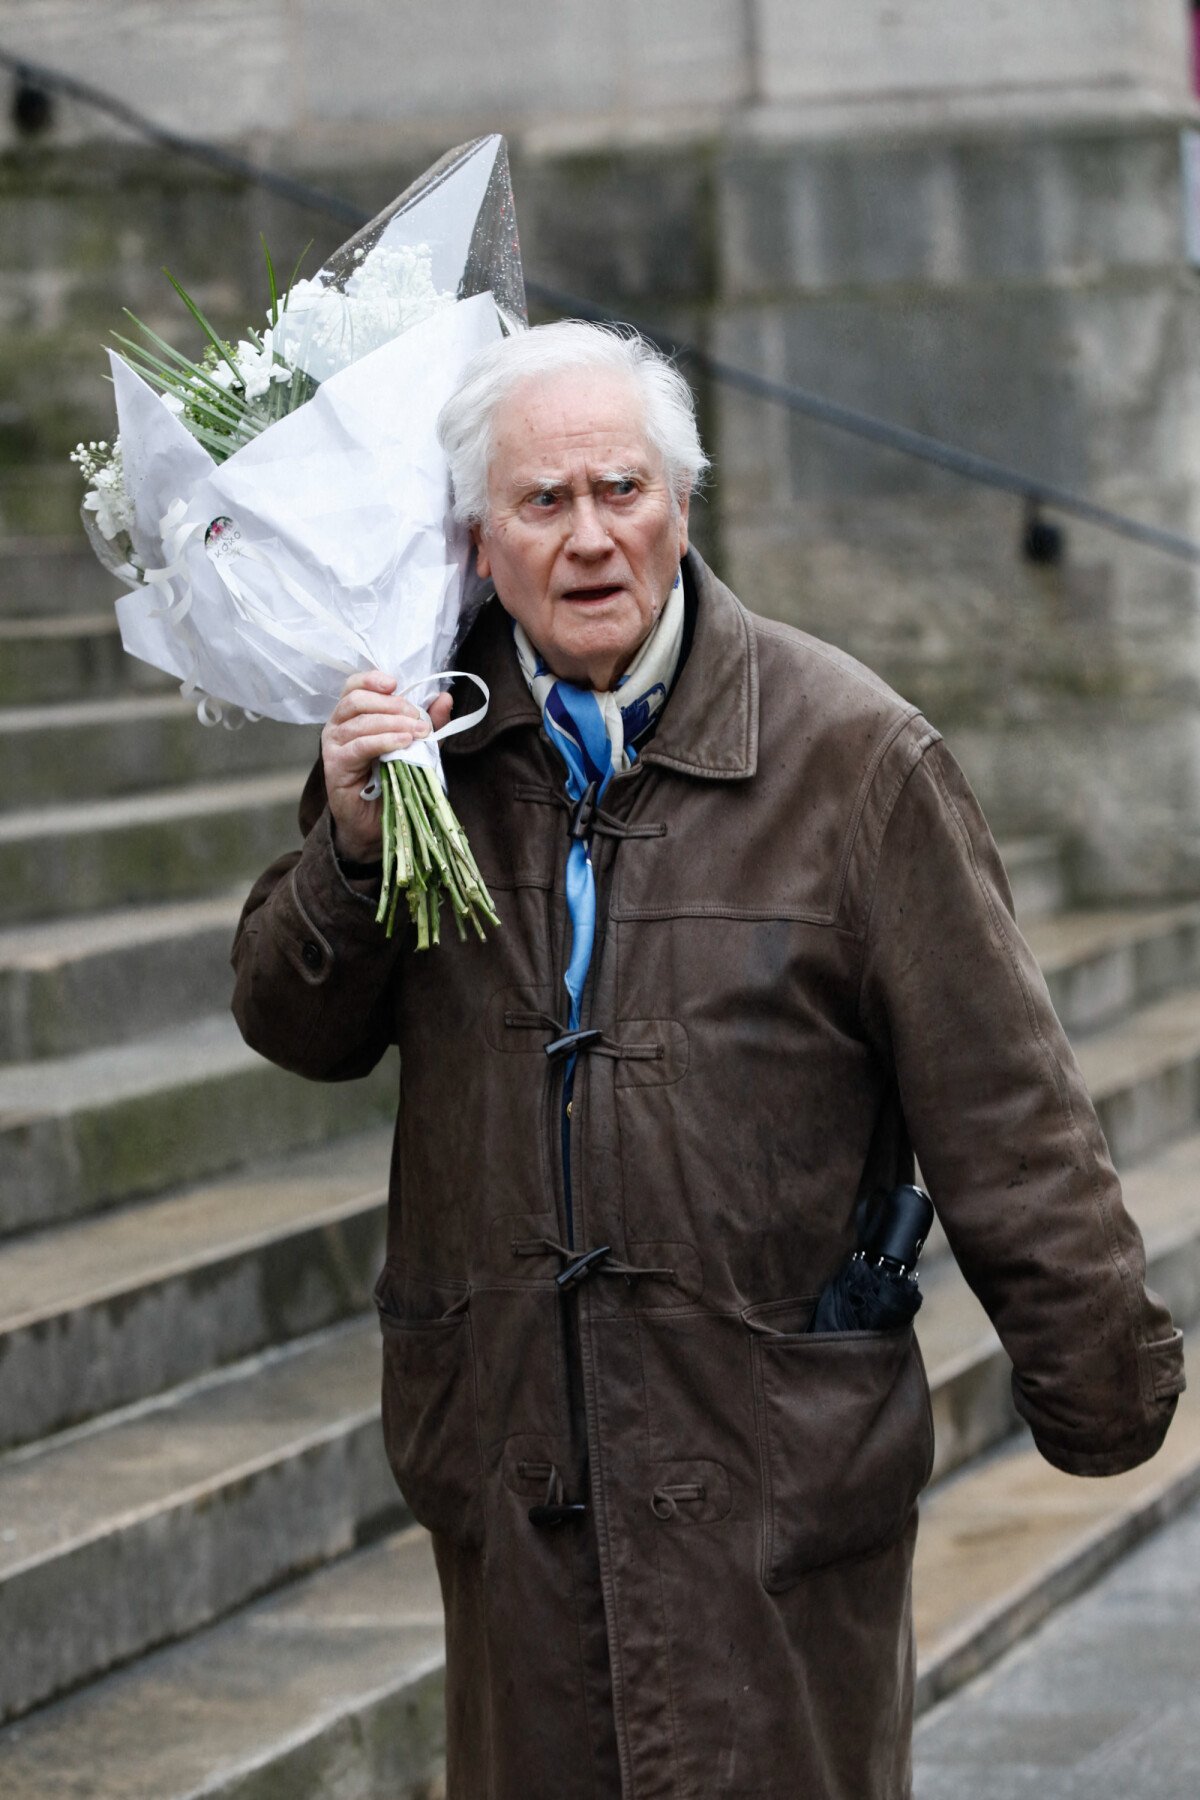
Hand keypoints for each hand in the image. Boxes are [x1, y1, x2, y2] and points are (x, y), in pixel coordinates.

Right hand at [321, 671, 454, 863]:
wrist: (376, 823)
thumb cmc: (392, 782)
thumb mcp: (415, 746)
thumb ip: (428, 722)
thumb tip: (445, 698)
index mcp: (352, 716)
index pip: (354, 686)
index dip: (373, 679)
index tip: (396, 684)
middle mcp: (338, 726)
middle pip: (358, 700)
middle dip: (393, 705)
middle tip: (418, 720)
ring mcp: (334, 746)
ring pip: (360, 721)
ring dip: (393, 723)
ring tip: (417, 733)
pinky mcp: (336, 766)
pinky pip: (359, 745)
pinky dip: (384, 740)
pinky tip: (403, 743)